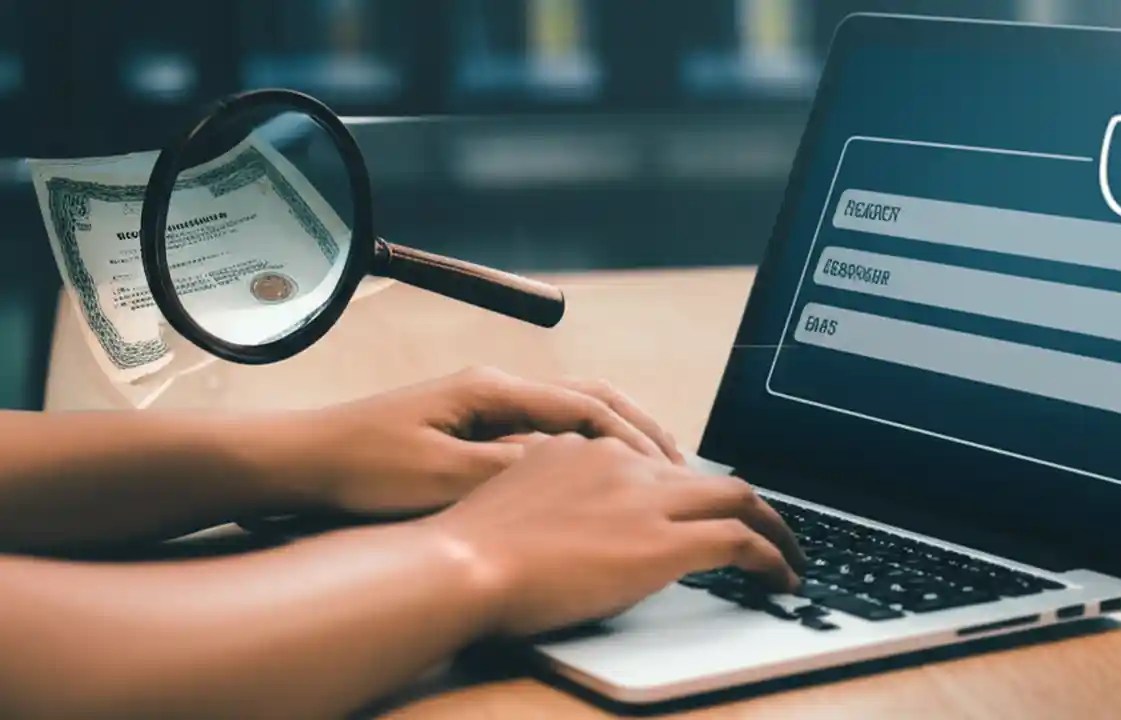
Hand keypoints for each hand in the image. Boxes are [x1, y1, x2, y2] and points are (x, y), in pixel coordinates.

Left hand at [270, 367, 682, 515]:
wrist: (303, 461)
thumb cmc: (364, 465)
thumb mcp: (443, 476)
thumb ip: (511, 469)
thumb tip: (574, 468)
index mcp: (492, 391)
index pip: (583, 407)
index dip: (632, 437)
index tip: (667, 467)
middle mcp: (493, 387)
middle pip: (586, 396)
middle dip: (636, 424)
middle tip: (677, 458)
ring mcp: (481, 404)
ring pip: (567, 411)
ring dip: (611, 433)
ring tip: (650, 463)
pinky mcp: (469, 426)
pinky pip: (542, 429)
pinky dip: (579, 446)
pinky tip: (590, 473)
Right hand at [427, 434, 804, 637]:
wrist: (462, 564)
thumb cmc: (469, 549)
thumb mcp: (511, 501)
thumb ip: (550, 497)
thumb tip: (569, 518)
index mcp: (584, 451)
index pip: (657, 468)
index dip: (690, 495)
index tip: (702, 517)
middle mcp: (623, 464)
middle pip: (709, 477)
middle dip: (750, 505)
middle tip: (770, 532)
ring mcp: (646, 500)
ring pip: (737, 499)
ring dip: (773, 529)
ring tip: (790, 557)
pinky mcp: (663, 541)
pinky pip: (739, 541)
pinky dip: (771, 557)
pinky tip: (781, 579)